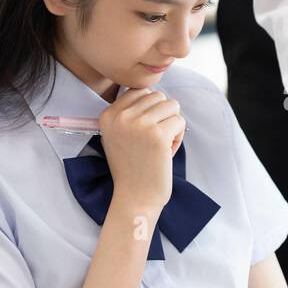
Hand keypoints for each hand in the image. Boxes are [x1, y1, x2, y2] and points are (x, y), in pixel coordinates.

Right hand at [99, 88, 185, 210]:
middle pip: (158, 95)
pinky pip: (180, 121)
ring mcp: (139, 125)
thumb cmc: (131, 166)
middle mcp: (120, 117)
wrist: (135, 197)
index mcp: (108, 114)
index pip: (140, 91)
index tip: (143, 133)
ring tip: (160, 145)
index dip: (150, 111)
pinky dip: (178, 136)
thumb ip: (129, 112)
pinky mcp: (158, 135)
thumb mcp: (118, 134)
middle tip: (154, 140)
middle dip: (163, 116)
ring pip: (172, 105)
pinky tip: (166, 152)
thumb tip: (150, 91)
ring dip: (172, 125)